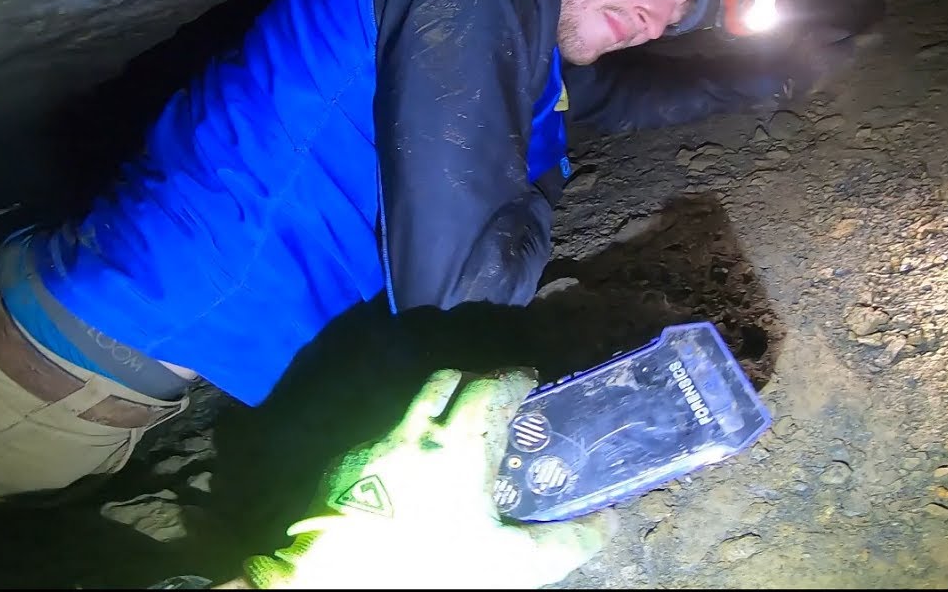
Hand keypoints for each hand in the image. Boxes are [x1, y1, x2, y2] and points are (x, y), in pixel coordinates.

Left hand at [236, 369, 616, 588]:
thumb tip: (607, 522)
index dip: (513, 376)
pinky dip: (408, 431)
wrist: (340, 580)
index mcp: (461, 444)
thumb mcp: (510, 565)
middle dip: (477, 379)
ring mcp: (378, 441)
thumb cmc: (431, 568)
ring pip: (413, 399)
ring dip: (440, 397)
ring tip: (455, 419)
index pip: (492, 385)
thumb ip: (565, 544)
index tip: (528, 379)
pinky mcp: (347, 462)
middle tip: (495, 396)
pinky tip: (414, 459)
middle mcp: (419, 430)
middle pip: (449, 379)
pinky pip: (385, 429)